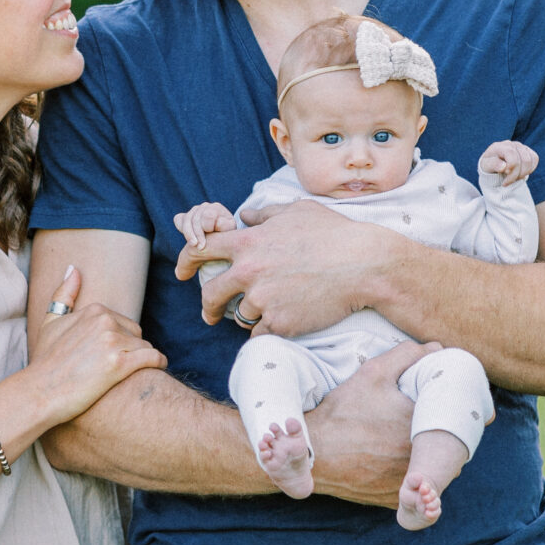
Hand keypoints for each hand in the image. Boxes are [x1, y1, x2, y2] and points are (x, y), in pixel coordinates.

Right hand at [28, 266, 165, 418]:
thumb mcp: (50, 322)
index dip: (121, 341)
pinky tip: (157, 368)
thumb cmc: (45, 361)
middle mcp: (104, 321)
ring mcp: (112, 342)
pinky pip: (152, 358)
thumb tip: (74, 269)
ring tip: (133, 375)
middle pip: (136, 334)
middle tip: (120, 368)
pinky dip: (158, 363)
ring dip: (143, 360)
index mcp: (93, 310)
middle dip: (132, 350)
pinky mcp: (119, 364)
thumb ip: (64, 294)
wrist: (39, 392)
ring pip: (145, 347)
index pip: (123, 322)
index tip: (112, 356)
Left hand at [183, 199, 396, 336]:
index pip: (201, 249)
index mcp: (248, 243)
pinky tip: (282, 321)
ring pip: (240, 315)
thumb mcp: (297, 212)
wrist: (364, 265)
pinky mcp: (280, 323)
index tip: (180, 270)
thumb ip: (265, 215)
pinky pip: (261, 333)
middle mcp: (249, 273)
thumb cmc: (333, 233)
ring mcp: (263, 300)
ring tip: (267, 310)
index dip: (185, 260)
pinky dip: (268, 329)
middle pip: (209, 294)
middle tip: (210, 312)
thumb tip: (244, 215)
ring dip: (249, 314)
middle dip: (208, 305)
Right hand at [307, 340, 432, 505]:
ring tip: (401, 438)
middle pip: (443, 442)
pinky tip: (387, 459)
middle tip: (414, 418)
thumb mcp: (373, 374)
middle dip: (435, 429)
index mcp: (421, 426)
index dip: (442, 405)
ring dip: (423, 452)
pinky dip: (405, 472)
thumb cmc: (342, 412)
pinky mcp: (394, 498)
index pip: (450, 413)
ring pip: (429, 465)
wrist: (311, 453)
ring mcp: (408, 482)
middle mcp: (420, 458)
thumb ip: (407, 356)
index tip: (431, 401)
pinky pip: (410, 484)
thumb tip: (435, 348)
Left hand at [479, 140, 538, 185]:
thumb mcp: (486, 166)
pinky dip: (530, 169)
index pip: (512, 155)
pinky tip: (521, 173)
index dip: (512, 168)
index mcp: (499, 146)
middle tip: (508, 181)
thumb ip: (493, 165)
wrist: (493, 167)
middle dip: (517, 174)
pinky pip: (535, 159)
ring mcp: (520, 146)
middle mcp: (511, 144)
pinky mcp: (527, 150)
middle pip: (523, 159)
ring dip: (523, 173)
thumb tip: (504, 166)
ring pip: (530, 160)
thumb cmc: (489, 166)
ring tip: (514, 178)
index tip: (505, 177)